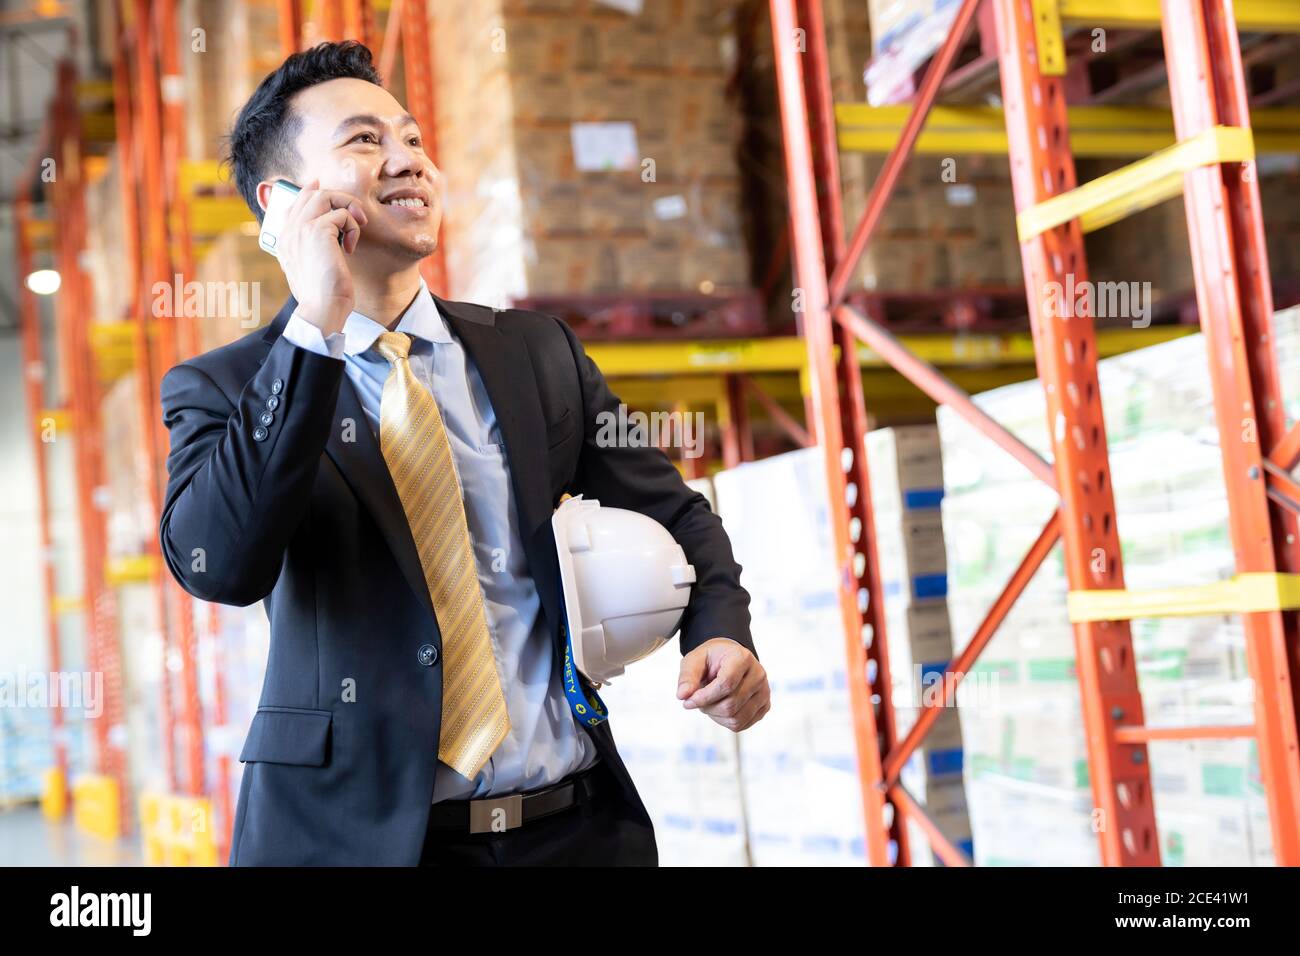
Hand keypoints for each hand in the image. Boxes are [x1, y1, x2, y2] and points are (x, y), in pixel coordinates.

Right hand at [273, 178, 367, 335]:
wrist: (320, 310)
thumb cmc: (321, 295)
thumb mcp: (314, 268)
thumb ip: (314, 247)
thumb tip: (330, 231)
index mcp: (285, 240)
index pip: (295, 203)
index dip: (310, 191)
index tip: (322, 186)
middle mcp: (289, 231)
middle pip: (312, 194)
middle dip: (339, 198)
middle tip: (356, 217)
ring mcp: (301, 229)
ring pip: (326, 196)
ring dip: (348, 207)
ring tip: (358, 227)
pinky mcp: (318, 232)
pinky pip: (342, 214)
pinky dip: (353, 227)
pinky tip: (351, 248)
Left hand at [677, 638, 769, 732]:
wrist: (729, 660)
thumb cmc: (710, 660)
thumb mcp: (694, 660)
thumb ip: (687, 676)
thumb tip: (683, 696)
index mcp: (742, 657)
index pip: (726, 684)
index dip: (704, 697)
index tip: (687, 701)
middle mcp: (758, 674)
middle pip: (730, 704)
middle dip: (708, 707)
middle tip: (698, 699)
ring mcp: (764, 692)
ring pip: (735, 718)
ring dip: (715, 715)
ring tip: (710, 701)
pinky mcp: (765, 706)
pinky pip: (741, 725)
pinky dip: (724, 721)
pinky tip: (720, 707)